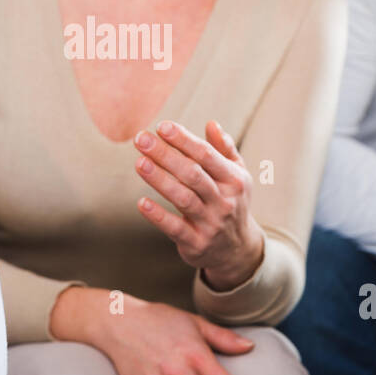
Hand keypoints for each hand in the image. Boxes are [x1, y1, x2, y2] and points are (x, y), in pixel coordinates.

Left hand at [134, 120, 264, 289]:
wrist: (236, 250)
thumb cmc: (230, 203)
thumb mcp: (236, 176)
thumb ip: (224, 150)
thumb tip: (212, 124)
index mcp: (234, 180)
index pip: (207, 155)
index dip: (184, 140)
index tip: (162, 127)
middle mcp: (224, 201)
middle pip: (192, 174)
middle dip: (165, 154)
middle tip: (141, 139)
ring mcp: (211, 224)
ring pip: (183, 198)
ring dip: (159, 180)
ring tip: (139, 163)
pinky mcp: (196, 243)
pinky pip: (175, 228)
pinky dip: (158, 216)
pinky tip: (141, 203)